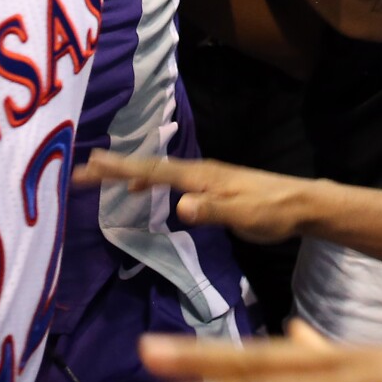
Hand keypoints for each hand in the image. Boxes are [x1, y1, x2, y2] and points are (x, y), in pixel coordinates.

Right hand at [78, 149, 324, 242]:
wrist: (300, 203)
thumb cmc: (272, 212)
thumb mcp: (243, 216)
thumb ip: (211, 211)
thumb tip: (179, 206)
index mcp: (201, 176)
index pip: (153, 170)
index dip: (120, 170)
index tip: (89, 166)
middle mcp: (198, 170)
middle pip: (149, 166)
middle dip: (114, 168)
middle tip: (80, 171)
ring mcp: (204, 175)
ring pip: (157, 171)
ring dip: (128, 173)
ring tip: (100, 175)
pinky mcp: (210, 184)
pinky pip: (169, 178)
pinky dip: (148, 180)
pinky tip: (142, 189)